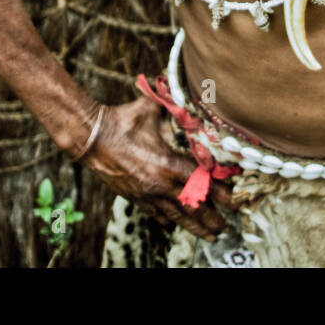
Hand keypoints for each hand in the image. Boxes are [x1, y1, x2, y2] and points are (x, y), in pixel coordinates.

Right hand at [81, 96, 236, 239]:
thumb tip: (185, 88)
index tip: (235, 200)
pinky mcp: (135, 197)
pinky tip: (174, 225)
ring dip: (195, 227)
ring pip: (175, 217)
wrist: (90, 138)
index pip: (201, 183)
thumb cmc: (121, 120)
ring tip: (210, 236)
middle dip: (212, 220)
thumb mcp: (151, 108)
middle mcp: (159, 184)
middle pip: (192, 208)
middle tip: (226, 228)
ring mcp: (146, 194)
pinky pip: (155, 214)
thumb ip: (172, 102)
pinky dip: (168, 221)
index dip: (220, 193)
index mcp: (167, 163)